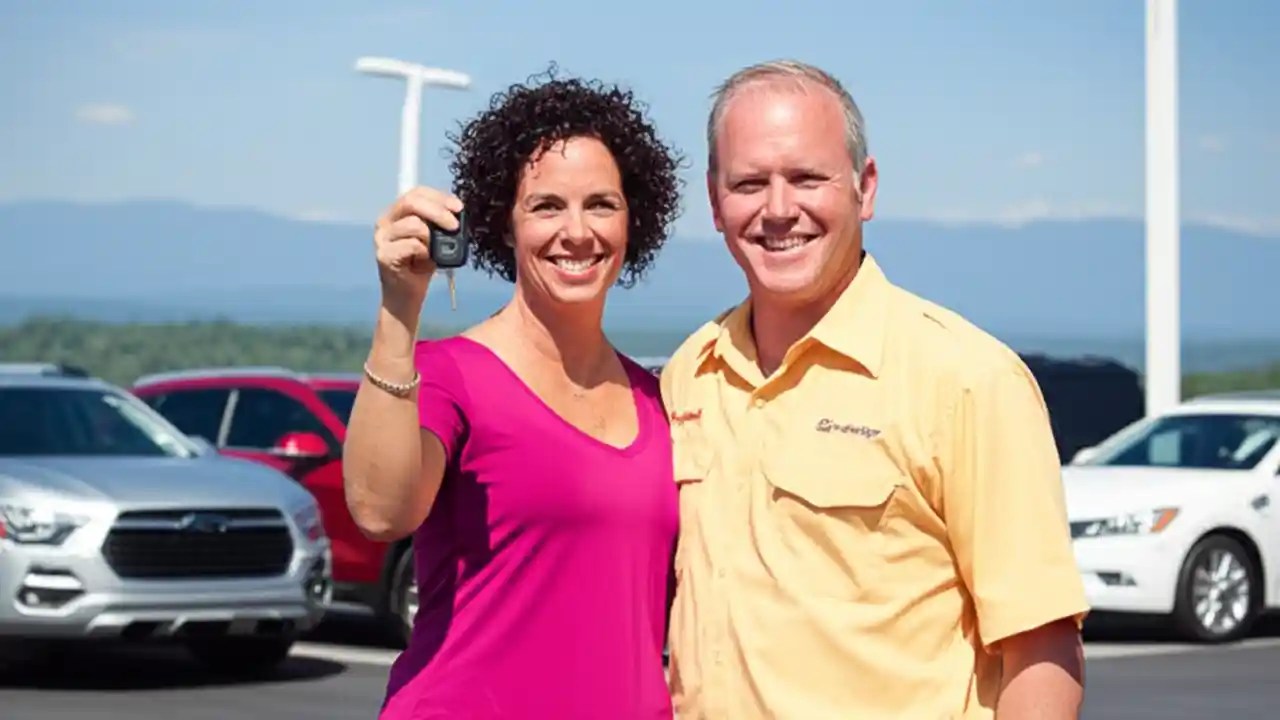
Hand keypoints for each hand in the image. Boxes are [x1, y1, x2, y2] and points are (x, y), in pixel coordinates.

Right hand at [372, 186, 463, 318]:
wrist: (406, 296)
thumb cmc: (420, 266)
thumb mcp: (433, 239)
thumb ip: (438, 223)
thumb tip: (456, 212)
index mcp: (396, 213)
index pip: (416, 193)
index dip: (439, 197)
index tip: (458, 207)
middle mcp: (385, 222)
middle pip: (411, 201)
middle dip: (438, 211)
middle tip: (454, 226)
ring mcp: (382, 238)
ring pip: (413, 224)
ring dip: (432, 236)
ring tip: (434, 250)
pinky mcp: (384, 255)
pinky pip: (412, 245)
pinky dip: (425, 251)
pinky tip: (426, 260)